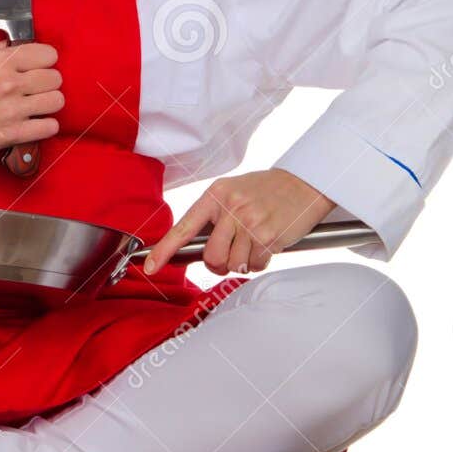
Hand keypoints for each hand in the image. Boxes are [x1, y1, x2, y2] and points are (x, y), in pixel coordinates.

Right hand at [0, 39, 63, 155]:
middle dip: (49, 82)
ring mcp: (13, 109)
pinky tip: (38, 122)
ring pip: (56, 101)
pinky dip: (47, 125)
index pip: (48, 54)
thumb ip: (0, 49)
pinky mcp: (12, 133)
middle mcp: (11, 83)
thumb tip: (19, 46)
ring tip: (39, 104)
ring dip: (49, 102)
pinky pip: (49, 127)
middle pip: (55, 78)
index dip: (46, 60)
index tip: (40, 66)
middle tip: (38, 87)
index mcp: (3, 61)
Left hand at [142, 169, 335, 276]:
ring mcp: (249, 222)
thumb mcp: (233, 192)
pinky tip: (267, 245)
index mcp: (215, 195)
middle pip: (210, 257)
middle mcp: (230, 208)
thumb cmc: (265, 191)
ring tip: (254, 244)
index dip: (163, 250)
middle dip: (219, 264)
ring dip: (242, 263)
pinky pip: (255, 265)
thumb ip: (214, 216)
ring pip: (233, 264)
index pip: (183, 228)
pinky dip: (260, 262)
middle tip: (231, 255)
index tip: (150, 267)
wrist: (303, 184)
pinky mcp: (268, 236)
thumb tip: (194, 248)